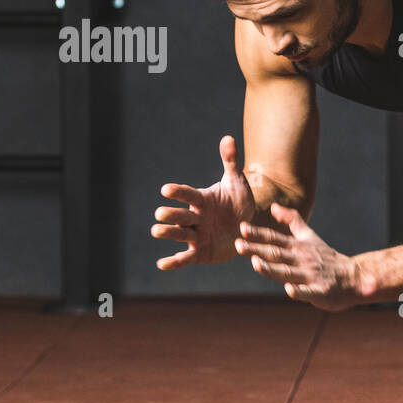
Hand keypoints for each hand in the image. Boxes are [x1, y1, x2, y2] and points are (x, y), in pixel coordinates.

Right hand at [152, 135, 256, 269]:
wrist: (246, 227)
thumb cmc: (237, 203)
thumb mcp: (236, 183)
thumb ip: (230, 162)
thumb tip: (228, 138)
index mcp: (202, 200)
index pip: (188, 194)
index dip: (178, 192)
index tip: (166, 189)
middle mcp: (195, 217)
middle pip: (181, 215)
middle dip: (171, 214)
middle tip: (160, 213)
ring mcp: (196, 235)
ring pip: (179, 234)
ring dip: (168, 232)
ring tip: (156, 230)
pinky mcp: (199, 252)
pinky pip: (185, 257)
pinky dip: (174, 261)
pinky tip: (161, 264)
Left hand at [236, 203, 375, 309]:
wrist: (353, 276)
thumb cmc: (326, 257)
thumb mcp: (309, 236)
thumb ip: (291, 221)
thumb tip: (274, 206)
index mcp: (298, 247)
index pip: (274, 239)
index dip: (257, 234)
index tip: (241, 228)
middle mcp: (302, 259)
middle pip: (276, 254)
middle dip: (257, 249)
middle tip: (238, 246)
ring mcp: (311, 275)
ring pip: (288, 272)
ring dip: (272, 268)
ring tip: (256, 263)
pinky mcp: (320, 291)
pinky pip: (308, 292)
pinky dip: (299, 291)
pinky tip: (289, 289)